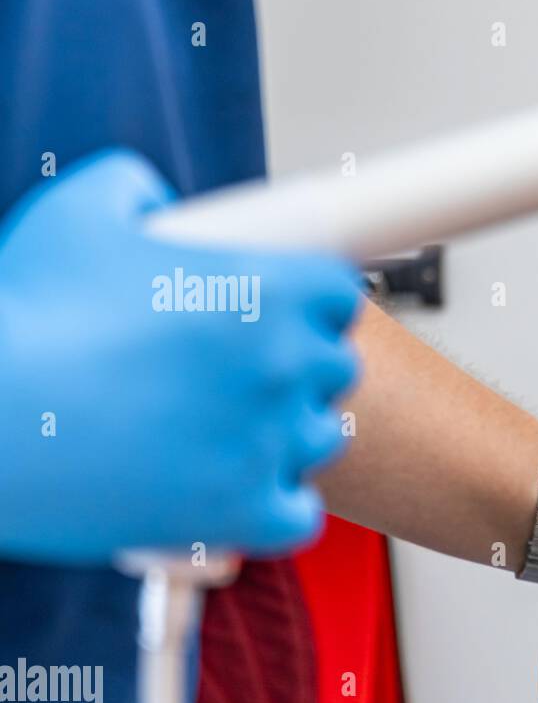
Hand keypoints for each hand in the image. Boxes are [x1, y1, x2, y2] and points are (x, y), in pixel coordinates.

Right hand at [0, 150, 359, 562]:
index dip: (313, 301)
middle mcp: (285, 366)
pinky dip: (276, 506)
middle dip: (298, 367)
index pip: (342, 294)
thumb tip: (153, 198)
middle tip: (242, 372)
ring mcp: (271, 444)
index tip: (284, 311)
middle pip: (336, 368)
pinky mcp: (246, 513)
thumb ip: (132, 188)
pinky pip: (301, 514)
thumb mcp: (76, 214)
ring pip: (321, 439)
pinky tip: (238, 490)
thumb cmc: (26, 313)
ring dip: (288, 433)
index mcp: (267, 290)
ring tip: (229, 429)